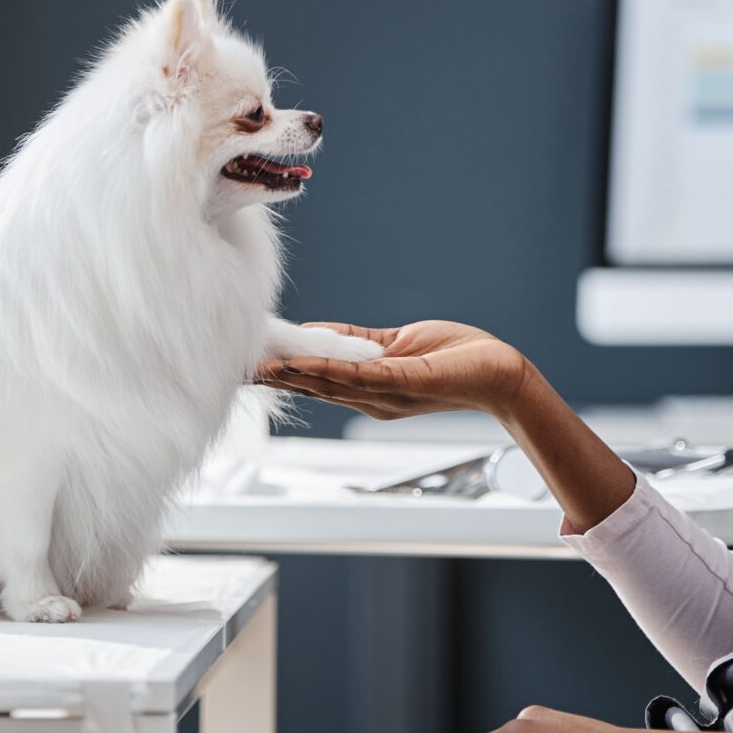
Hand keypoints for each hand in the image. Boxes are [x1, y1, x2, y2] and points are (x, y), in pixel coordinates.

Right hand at [255, 319, 533, 420]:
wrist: (500, 374)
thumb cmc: (456, 357)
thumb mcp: (396, 346)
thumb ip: (358, 342)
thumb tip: (316, 334)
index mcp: (367, 388)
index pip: (313, 380)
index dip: (279, 373)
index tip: (243, 365)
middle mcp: (370, 398)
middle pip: (311, 386)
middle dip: (273, 379)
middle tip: (232, 370)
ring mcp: (385, 394)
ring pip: (328, 383)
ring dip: (290, 374)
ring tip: (256, 367)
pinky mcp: (404, 383)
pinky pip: (359, 374)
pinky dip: (328, 367)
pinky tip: (302, 362)